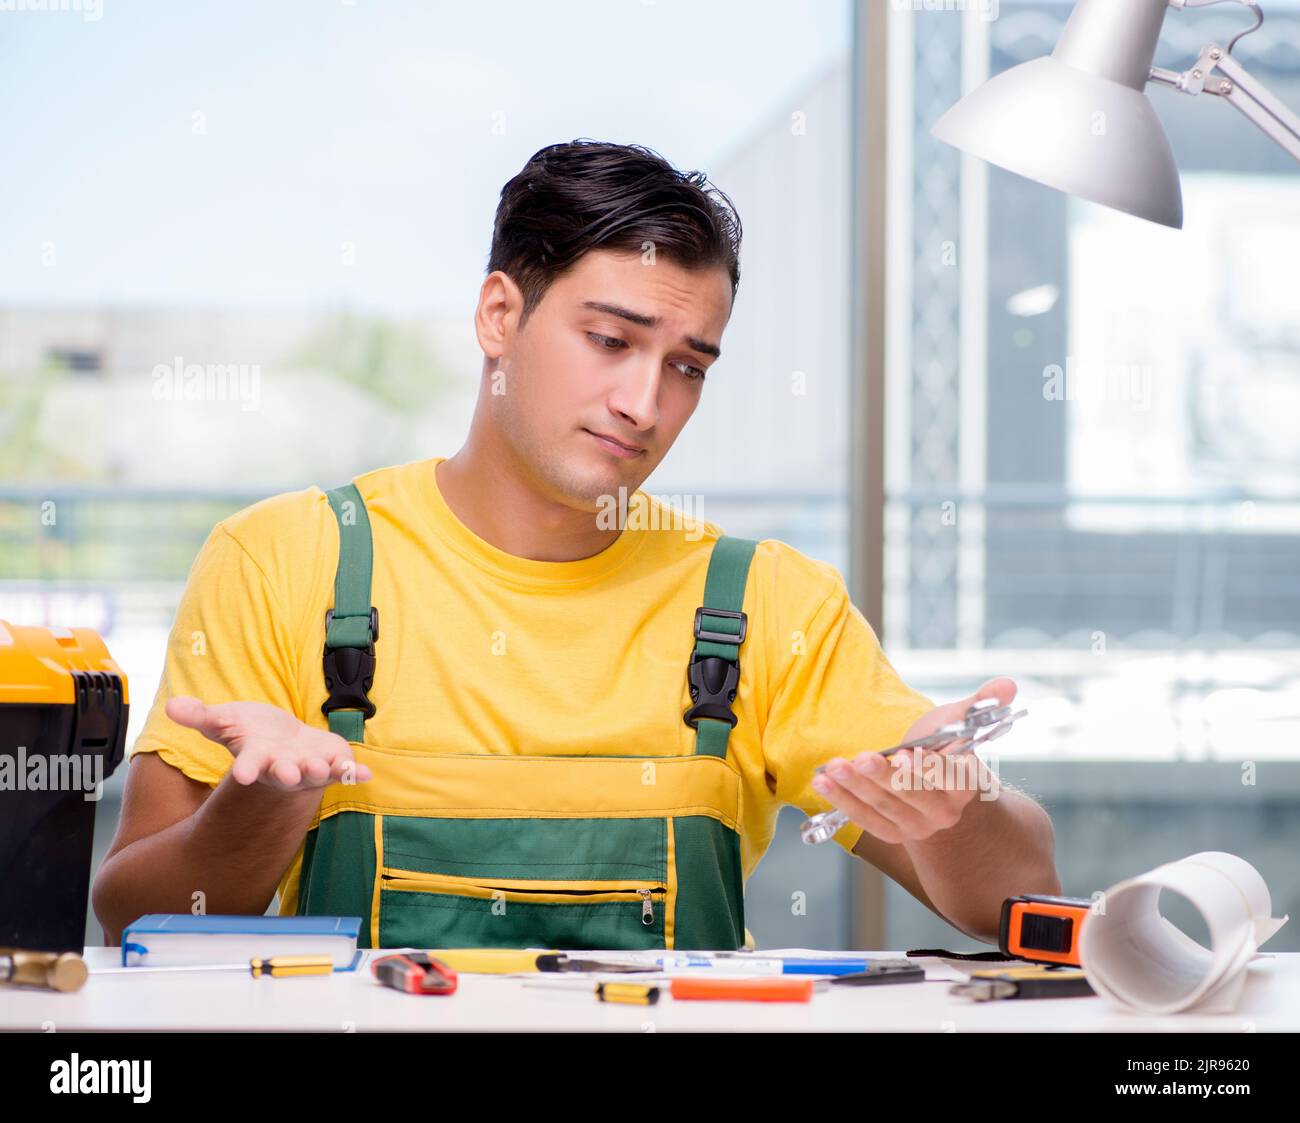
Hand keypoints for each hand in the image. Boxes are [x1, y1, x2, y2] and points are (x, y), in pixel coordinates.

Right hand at [165, 696, 372, 790]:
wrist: (284, 742)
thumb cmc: (252, 732)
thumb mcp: (226, 720)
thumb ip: (201, 716)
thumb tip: (172, 706)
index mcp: (256, 757)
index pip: (247, 765)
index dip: (245, 770)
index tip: (242, 776)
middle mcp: (282, 767)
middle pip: (283, 774)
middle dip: (287, 773)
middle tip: (289, 773)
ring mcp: (308, 768)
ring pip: (315, 774)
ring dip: (320, 772)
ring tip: (321, 767)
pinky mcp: (331, 763)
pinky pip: (345, 771)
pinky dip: (355, 773)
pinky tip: (366, 774)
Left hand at [810, 677, 1012, 843]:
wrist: (937, 791)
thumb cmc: (946, 749)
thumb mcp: (961, 723)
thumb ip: (982, 703)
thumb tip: (1006, 684)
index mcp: (966, 783)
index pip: (950, 776)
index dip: (928, 767)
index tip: (907, 754)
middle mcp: (945, 810)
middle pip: (913, 794)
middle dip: (886, 776)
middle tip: (863, 758)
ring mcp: (917, 826)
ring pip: (885, 806)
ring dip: (857, 786)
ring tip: (834, 766)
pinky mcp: (893, 833)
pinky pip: (866, 818)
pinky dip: (843, 801)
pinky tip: (823, 782)